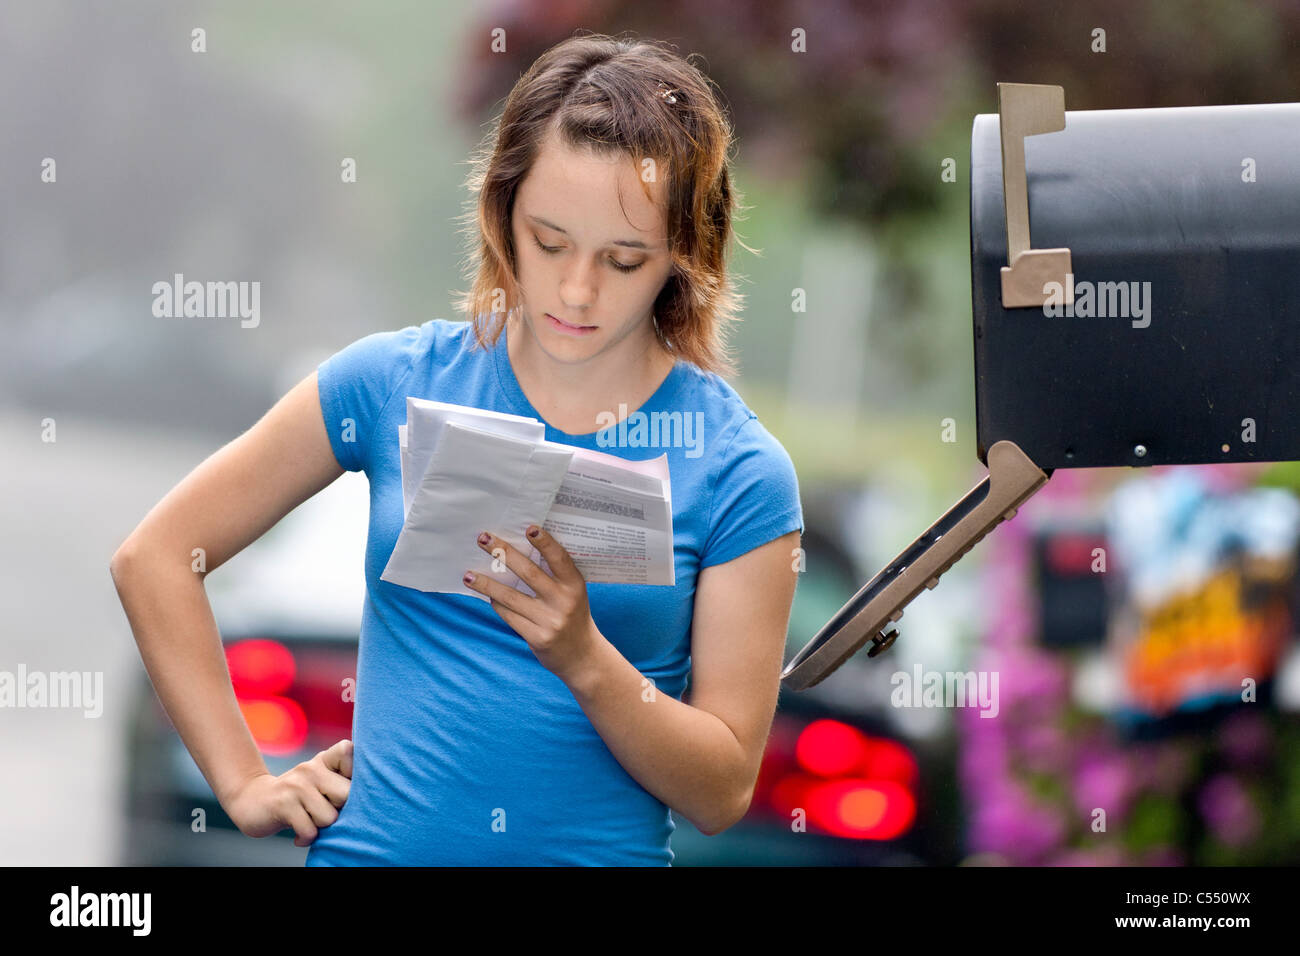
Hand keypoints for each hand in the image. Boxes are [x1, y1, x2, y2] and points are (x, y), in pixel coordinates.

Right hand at [223, 738, 352, 846]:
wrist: (253, 802)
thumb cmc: (299, 798)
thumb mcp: (321, 783)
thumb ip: (344, 781)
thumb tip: (372, 796)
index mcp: (324, 760)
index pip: (348, 751)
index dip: (353, 773)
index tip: (339, 787)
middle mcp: (311, 767)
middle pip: (346, 795)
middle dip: (339, 810)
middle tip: (322, 811)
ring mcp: (296, 785)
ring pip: (329, 817)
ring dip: (320, 827)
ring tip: (309, 822)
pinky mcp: (283, 804)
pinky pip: (309, 831)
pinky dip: (306, 838)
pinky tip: (299, 834)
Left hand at [465, 525, 601, 682]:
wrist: (582, 656)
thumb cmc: (573, 615)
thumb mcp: (572, 593)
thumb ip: (553, 576)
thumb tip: (515, 552)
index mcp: (575, 585)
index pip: (560, 559)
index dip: (545, 543)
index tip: (529, 528)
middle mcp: (564, 601)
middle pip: (528, 573)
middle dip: (503, 553)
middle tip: (483, 539)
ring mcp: (550, 621)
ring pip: (510, 597)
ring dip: (486, 584)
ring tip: (468, 575)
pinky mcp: (538, 637)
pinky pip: (509, 616)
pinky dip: (496, 604)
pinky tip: (487, 596)